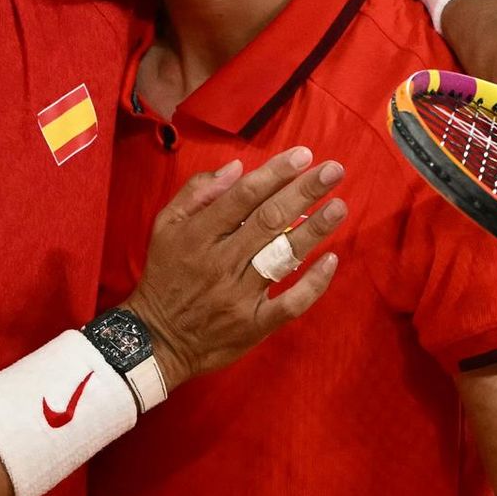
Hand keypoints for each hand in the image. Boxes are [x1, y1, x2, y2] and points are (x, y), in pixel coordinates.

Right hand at [123, 148, 348, 388]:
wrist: (156, 339)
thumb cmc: (165, 276)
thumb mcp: (165, 227)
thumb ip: (196, 193)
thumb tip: (236, 168)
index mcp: (197, 235)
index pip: (242, 197)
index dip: (275, 174)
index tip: (303, 156)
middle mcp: (220, 262)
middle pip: (269, 221)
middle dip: (304, 192)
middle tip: (333, 171)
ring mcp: (239, 296)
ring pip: (283, 257)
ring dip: (314, 230)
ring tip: (339, 206)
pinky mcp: (254, 324)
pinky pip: (290, 303)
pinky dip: (313, 284)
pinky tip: (331, 260)